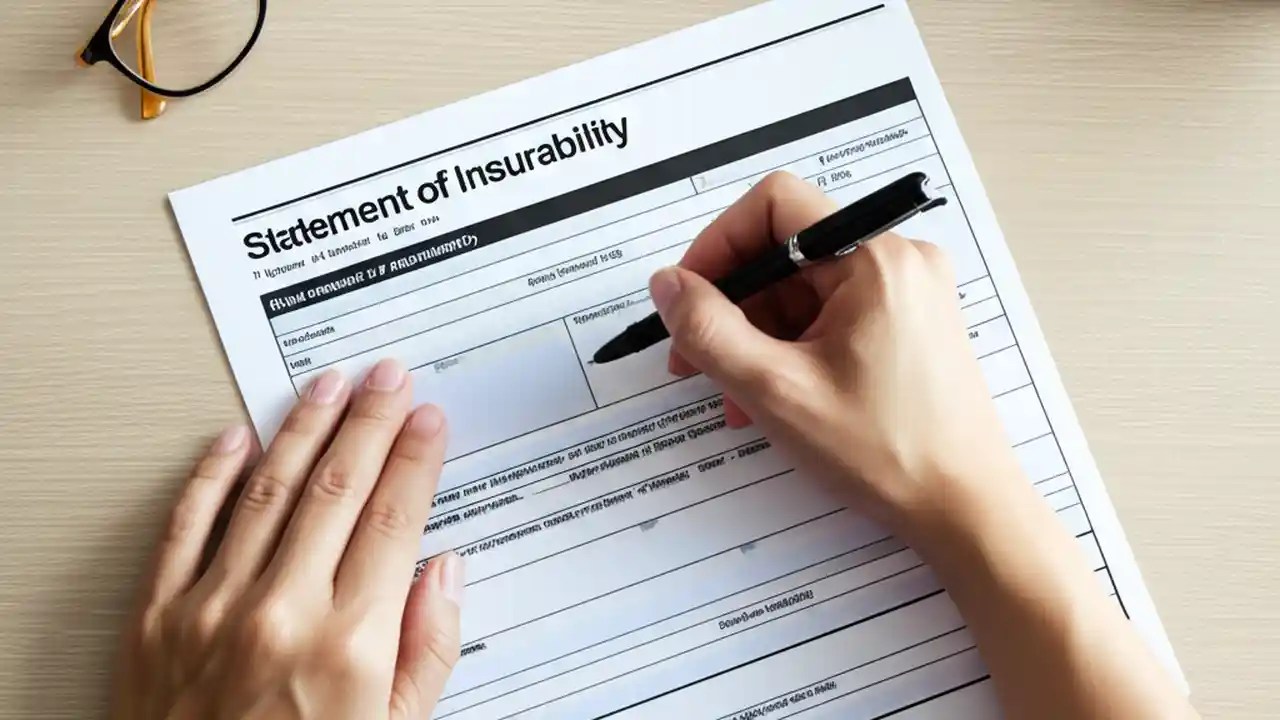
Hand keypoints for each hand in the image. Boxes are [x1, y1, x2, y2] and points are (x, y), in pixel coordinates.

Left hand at [113, 359, 462, 719]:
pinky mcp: (157, 620)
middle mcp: (280, 613)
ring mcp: (212, 610)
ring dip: (304, 427)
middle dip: (370, 419)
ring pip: (268, 491)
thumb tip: (446, 574)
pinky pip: (185, 527)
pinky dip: (211, 475)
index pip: (394, 519)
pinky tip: (236, 438)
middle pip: (338, 487)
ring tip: (327, 385)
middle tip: (389, 377)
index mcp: (349, 644)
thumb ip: (427, 652)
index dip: (416, 458)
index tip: (430, 421)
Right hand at [651, 171, 1020, 542]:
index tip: (688, 297)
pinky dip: (792, 348)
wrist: (965, 510)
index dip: (718, 245)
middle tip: (697, 361)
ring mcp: (908, 293)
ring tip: (738, 398)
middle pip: (786, 252)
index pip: (775, 206)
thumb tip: (666, 285)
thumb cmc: (887, 452)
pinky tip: (773, 398)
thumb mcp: (776, 390)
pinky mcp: (908, 324)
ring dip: (757, 336)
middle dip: (733, 306)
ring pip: (803, 289)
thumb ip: (709, 330)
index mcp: (875, 260)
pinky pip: (831, 315)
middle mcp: (898, 262)